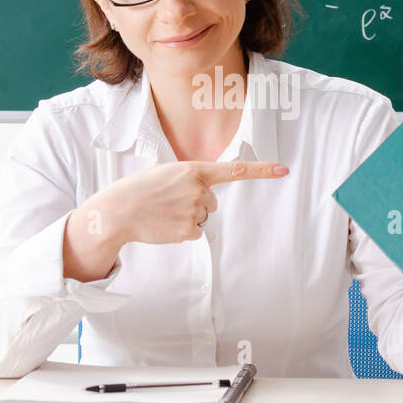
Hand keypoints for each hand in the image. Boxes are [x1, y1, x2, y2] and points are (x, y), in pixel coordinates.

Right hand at [96, 160, 289, 245]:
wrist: (119, 210)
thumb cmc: (140, 189)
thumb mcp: (167, 173)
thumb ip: (189, 178)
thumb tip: (205, 197)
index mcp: (194, 169)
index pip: (235, 169)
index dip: (262, 170)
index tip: (284, 169)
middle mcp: (198, 189)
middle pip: (212, 202)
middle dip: (194, 203)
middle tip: (169, 201)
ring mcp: (194, 210)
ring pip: (203, 218)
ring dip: (186, 217)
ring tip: (163, 212)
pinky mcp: (188, 230)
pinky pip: (195, 232)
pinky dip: (182, 231)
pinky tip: (165, 225)